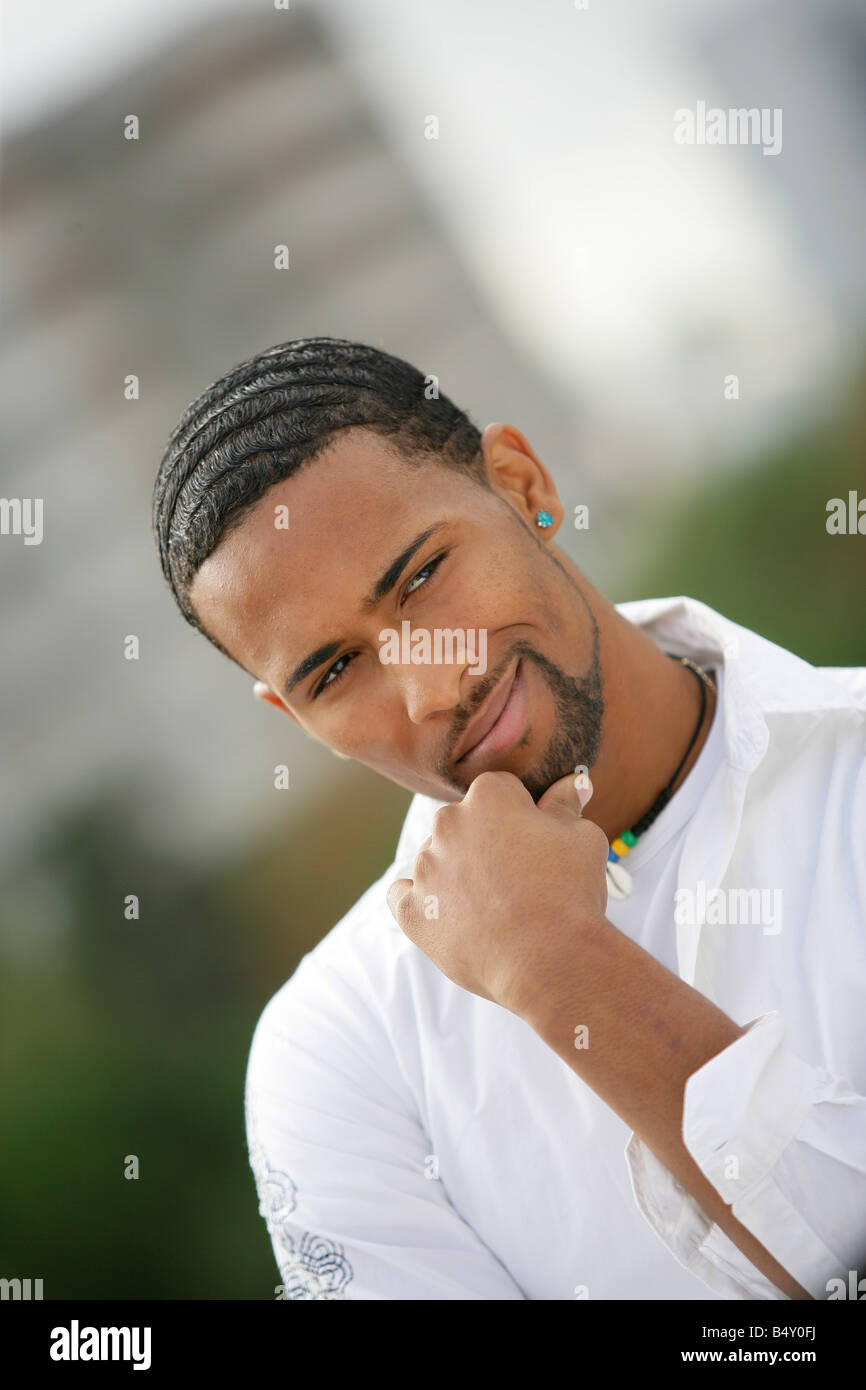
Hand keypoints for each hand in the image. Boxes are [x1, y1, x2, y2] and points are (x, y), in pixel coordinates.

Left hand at [386, 769, 609, 1018]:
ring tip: (494, 907)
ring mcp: (425, 866)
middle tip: (519, 879)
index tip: (536, 844)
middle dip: (486, 843)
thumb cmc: (570, 894)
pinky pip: (403, 894)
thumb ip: (565, 806)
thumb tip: (570, 783)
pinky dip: (422, 901)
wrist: (551, 959)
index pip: (501, 791)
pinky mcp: (411, 909)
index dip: (522, 817)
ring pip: (436, 858)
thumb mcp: (582, 838)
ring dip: (457, 873)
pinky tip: (447, 914)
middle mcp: (448, 822)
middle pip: (464, 823)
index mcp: (488, 795)